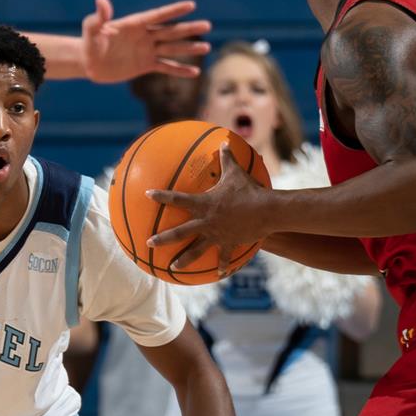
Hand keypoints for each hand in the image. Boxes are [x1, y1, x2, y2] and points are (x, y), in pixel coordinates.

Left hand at [79, 0, 212, 82]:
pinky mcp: (145, 65)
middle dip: (188, 29)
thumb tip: (101, 0)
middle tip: (208, 25)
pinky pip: (165, 68)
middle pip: (170, 31)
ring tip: (207, 47)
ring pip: (172, 49)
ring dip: (189, 48)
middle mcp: (145, 36)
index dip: (173, 10)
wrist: (89, 62)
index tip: (191, 5)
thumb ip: (98, 16)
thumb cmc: (89, 42)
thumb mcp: (91, 29)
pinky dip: (179, 71)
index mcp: (135, 24)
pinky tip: (194, 73)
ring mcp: (147, 50)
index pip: (157, 15)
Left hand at [146, 145, 273, 273]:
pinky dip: (223, 265)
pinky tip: (219, 274)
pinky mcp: (229, 244)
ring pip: (195, 251)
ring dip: (183, 260)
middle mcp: (206, 222)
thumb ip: (227, 158)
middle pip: (179, 233)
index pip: (177, 199)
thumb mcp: (236, 172)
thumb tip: (224, 140)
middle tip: (149, 243)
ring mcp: (216, 235)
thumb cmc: (249, 189)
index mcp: (204, 204)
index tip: (147, 194)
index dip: (161, 196)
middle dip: (162, 239)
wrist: (267, 211)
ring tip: (172, 268)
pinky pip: (224, 257)